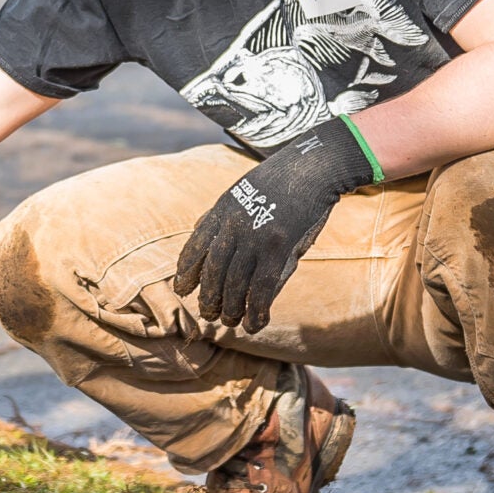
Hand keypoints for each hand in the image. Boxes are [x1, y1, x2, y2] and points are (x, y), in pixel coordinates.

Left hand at [172, 117, 377, 331]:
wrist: (312, 167)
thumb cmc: (280, 181)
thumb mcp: (241, 191)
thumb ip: (223, 216)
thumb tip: (202, 237)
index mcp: (222, 210)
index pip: (195, 246)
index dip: (186, 271)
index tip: (181, 289)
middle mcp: (233, 225)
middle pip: (213, 271)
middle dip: (208, 296)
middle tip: (208, 313)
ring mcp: (255, 238)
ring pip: (233, 284)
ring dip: (230, 308)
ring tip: (229, 321)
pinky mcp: (278, 249)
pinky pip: (260, 289)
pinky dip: (255, 311)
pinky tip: (254, 324)